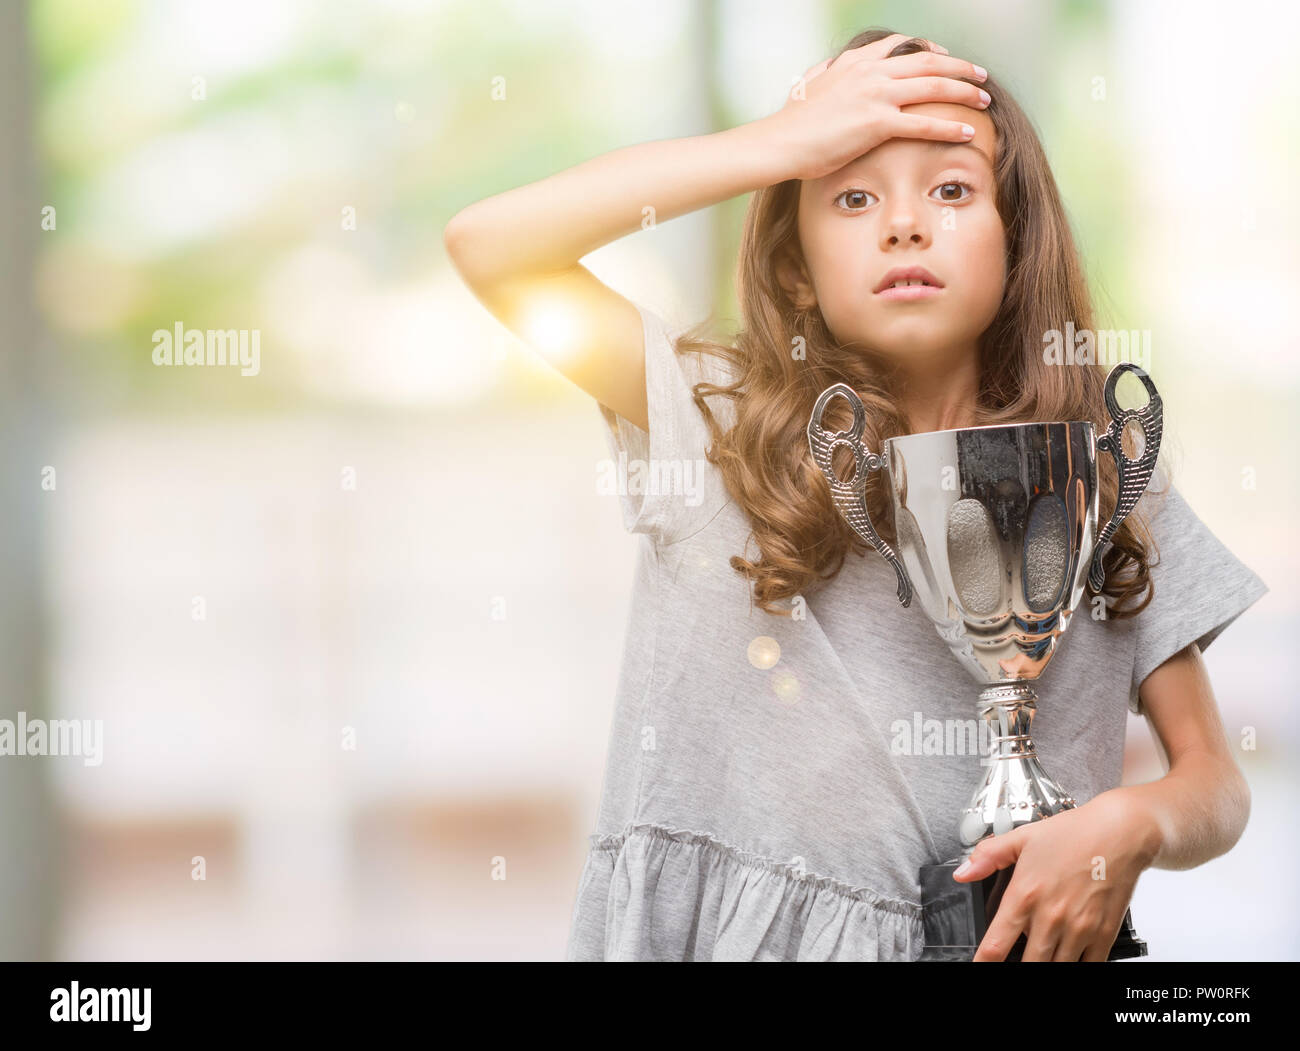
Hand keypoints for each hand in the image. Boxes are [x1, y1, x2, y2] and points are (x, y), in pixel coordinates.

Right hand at [758, 34, 988, 181]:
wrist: (780, 142)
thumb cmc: (791, 123)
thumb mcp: (809, 86)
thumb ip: (825, 74)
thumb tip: (826, 70)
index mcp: (856, 62)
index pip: (902, 46)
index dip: (930, 49)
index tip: (945, 55)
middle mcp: (871, 72)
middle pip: (929, 61)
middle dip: (960, 67)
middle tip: (981, 75)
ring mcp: (877, 95)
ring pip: (934, 86)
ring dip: (964, 92)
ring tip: (984, 101)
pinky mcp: (878, 123)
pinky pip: (924, 122)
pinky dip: (949, 126)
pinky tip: (967, 131)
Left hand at [953, 789, 1160, 961]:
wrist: (1120, 833)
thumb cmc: (1073, 834)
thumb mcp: (1021, 838)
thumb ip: (988, 857)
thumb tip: (962, 873)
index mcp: (1025, 895)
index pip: (996, 945)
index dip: (984, 963)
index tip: (979, 967)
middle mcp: (1050, 917)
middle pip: (1028, 965)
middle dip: (1019, 967)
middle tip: (1017, 959)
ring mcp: (1079, 929)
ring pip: (1057, 969)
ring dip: (1047, 966)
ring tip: (1042, 956)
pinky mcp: (1104, 934)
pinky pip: (1088, 966)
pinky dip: (1076, 966)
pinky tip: (1068, 959)